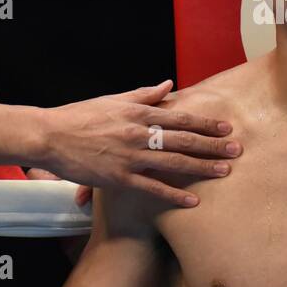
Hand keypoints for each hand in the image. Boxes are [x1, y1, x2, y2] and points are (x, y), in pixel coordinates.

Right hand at [40, 80, 240, 207]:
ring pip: (174, 162)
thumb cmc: (80, 116)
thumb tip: (169, 85)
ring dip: (202, 167)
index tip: (226, 127)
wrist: (50, 136)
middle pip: (184, 139)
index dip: (206, 123)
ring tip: (225, 171)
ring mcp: (130, 157)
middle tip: (236, 149)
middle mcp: (138, 134)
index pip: (181, 118)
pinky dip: (174, 194)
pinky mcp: (119, 178)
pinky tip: (193, 201)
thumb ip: (144, 95)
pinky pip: (152, 188)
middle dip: (213, 145)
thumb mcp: (113, 100)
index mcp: (139, 113)